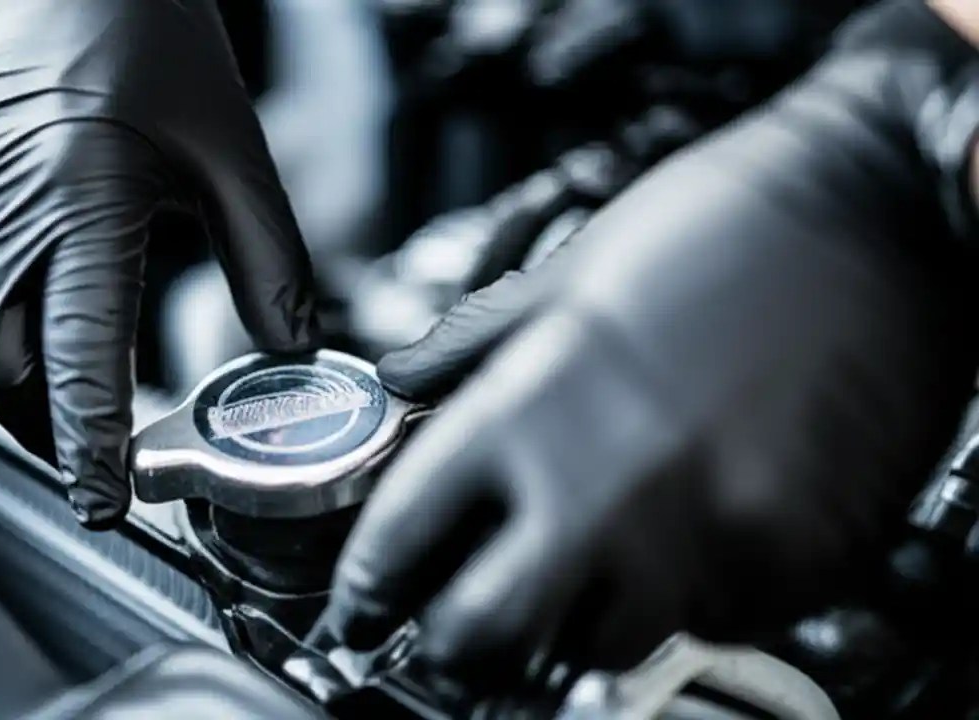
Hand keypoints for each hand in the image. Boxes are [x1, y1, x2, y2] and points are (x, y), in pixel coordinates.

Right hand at [0, 0, 319, 527]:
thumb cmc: (146, 30)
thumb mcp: (231, 146)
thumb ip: (268, 256)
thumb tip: (290, 341)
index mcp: (77, 198)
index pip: (78, 355)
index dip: (90, 442)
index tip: (106, 500)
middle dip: (46, 426)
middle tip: (97, 457)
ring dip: (16, 376)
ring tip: (72, 397)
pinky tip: (34, 312)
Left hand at [325, 0, 978, 691]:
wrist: (886, 211)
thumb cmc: (733, 221)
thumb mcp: (578, 264)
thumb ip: (479, 341)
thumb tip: (407, 382)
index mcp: (535, 403)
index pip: (405, 531)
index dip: (368, 582)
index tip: (365, 604)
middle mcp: (611, 486)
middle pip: (483, 630)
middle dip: (452, 642)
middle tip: (451, 630)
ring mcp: (707, 539)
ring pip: (599, 643)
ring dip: (573, 619)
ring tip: (586, 562)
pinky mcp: (791, 567)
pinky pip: (710, 620)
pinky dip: (684, 595)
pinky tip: (689, 530)